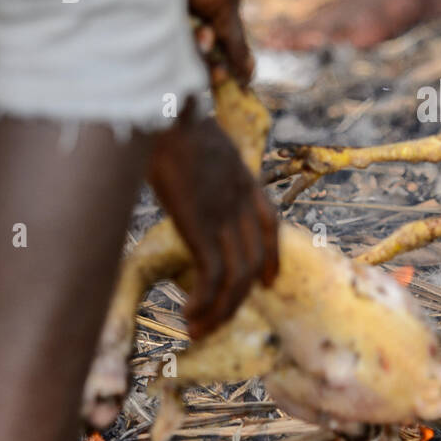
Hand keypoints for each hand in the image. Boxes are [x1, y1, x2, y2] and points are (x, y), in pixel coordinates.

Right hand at [148, 105, 277, 337]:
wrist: (168, 110)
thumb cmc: (170, 119)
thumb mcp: (196, 139)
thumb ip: (197, 161)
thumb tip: (176, 167)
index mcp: (242, 178)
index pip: (269, 224)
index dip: (272, 257)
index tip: (268, 282)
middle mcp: (240, 201)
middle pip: (254, 260)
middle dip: (238, 298)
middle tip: (217, 321)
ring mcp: (224, 215)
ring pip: (237, 277)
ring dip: (220, 311)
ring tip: (198, 330)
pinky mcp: (202, 226)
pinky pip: (213, 276)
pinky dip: (204, 302)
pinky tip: (188, 314)